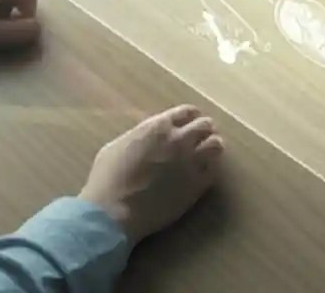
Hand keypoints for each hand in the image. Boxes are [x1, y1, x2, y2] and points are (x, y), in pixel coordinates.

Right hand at [79, 105, 223, 245]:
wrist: (114, 211)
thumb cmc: (108, 177)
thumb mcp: (119, 144)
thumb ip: (141, 136)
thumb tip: (150, 137)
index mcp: (158, 127)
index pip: (187, 111)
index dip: (190, 116)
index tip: (189, 122)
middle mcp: (179, 140)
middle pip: (205, 125)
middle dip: (204, 129)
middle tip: (201, 137)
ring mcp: (191, 163)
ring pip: (216, 145)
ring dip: (212, 146)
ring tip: (206, 153)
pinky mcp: (197, 186)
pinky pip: (215, 170)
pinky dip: (211, 167)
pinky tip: (203, 172)